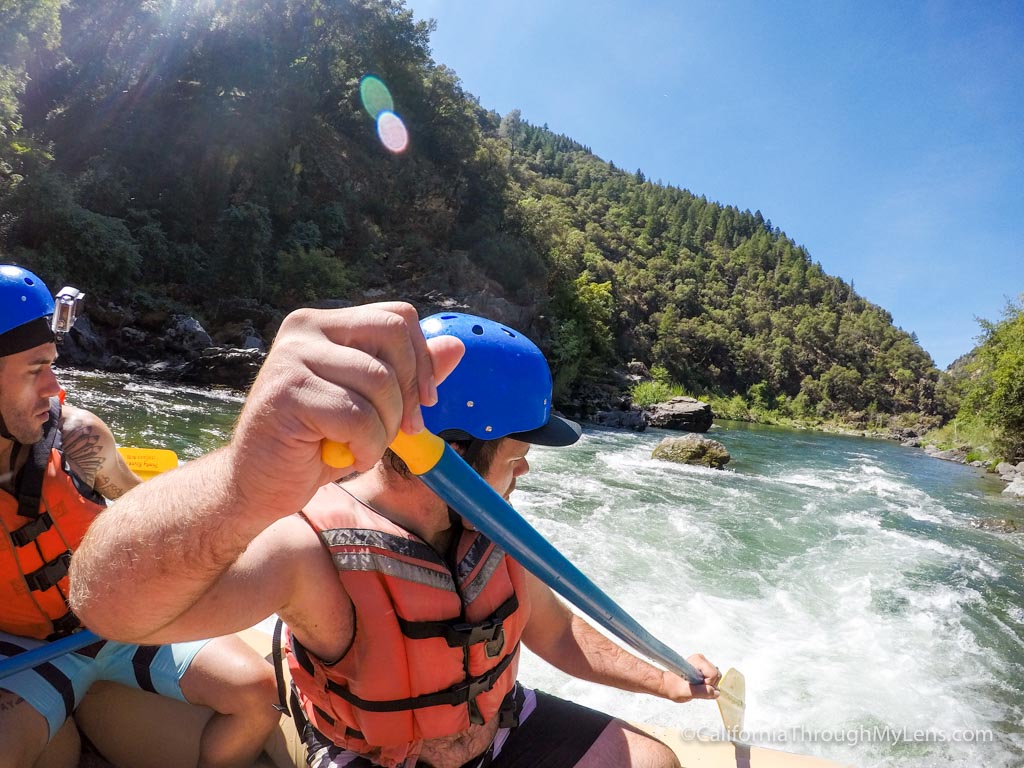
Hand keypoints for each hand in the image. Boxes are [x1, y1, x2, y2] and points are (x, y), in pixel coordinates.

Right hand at [228, 303, 464, 519]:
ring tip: (361, 447)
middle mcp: (306, 328)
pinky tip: (345, 456)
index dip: (423, 360)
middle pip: (394, 336)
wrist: (257, 484)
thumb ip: (409, 376)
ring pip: (379, 381)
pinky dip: (366, 446)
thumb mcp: (372, 406)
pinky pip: (357, 416)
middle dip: (409, 392)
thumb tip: (456, 347)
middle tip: (402, 432)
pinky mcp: (287, 391)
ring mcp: (292, 356)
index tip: (426, 402)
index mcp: (328, 324)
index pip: (398, 316)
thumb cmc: (315, 444)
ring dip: (385, 428)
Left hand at [662, 653, 722, 701]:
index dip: (708, 684)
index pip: (714, 674)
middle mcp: (700, 659)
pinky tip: (695, 684)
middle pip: (716, 674)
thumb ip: (703, 692)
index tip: (697, 686)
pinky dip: (705, 683)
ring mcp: (701, 662)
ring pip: (715, 676)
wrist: (667, 684)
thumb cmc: (674, 687)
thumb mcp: (688, 693)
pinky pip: (711, 677)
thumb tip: (716, 692)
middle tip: (695, 687)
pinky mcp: (701, 666)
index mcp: (697, 661)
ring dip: (707, 684)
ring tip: (694, 685)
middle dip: (709, 684)